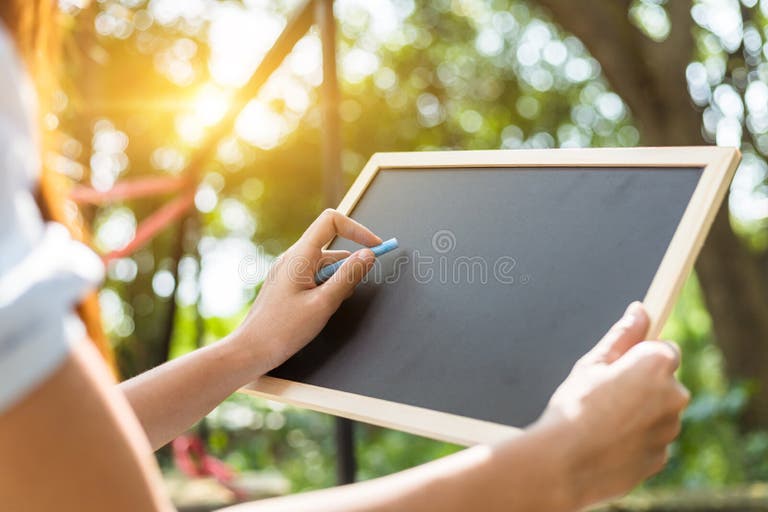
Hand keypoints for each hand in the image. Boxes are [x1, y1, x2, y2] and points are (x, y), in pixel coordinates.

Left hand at [232, 209, 379, 374]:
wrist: (250, 351)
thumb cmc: (282, 330)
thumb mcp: (324, 304)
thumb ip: (348, 277)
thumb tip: (368, 255)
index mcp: (299, 256)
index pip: (332, 221)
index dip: (357, 230)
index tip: (375, 248)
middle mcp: (292, 258)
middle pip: (332, 247)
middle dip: (348, 267)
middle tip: (346, 294)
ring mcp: (288, 271)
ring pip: (325, 265)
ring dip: (337, 281)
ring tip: (326, 308)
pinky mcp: (287, 284)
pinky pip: (314, 277)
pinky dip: (326, 288)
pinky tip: (319, 310)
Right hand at [532, 302, 688, 508]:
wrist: (565, 462)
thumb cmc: (574, 406)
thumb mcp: (592, 363)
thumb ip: (622, 335)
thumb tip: (640, 310)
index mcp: (657, 364)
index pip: (665, 349)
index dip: (639, 356)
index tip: (619, 366)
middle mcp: (674, 395)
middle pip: (664, 383)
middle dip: (641, 386)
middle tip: (604, 393)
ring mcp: (669, 430)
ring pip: (657, 414)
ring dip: (638, 414)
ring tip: (600, 420)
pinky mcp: (661, 458)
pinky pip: (650, 441)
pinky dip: (634, 440)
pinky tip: (605, 442)